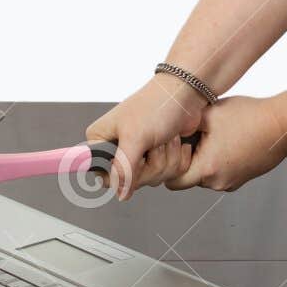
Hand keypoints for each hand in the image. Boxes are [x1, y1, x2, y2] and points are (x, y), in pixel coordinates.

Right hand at [86, 74, 207, 201]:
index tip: (135, 160)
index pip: (102, 174)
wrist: (185, 94)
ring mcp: (139, 155)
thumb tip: (119, 192)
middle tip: (153, 144)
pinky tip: (174, 142)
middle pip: (129, 182)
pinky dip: (176, 160)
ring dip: (165, 159)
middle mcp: (117, 149)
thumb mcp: (135, 137)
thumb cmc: (157, 105)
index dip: (120, 173)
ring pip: (150, 179)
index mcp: (101, 139)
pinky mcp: (157, 158)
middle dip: (150, 164)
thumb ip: (124, 168)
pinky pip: (166, 175)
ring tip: (165, 138)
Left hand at [163, 94, 286, 194]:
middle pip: (189, 178)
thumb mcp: (208, 114)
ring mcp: (232, 182)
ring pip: (206, 175)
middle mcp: (219, 182)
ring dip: (205, 158)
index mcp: (207, 170)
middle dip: (189, 159)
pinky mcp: (242, 178)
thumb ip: (183, 126)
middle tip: (196, 136)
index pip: (173, 182)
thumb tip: (169, 131)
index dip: (170, 164)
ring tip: (215, 135)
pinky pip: (221, 172)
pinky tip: (228, 140)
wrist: (282, 124)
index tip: (177, 147)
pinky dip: (220, 159)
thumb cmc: (250, 117)